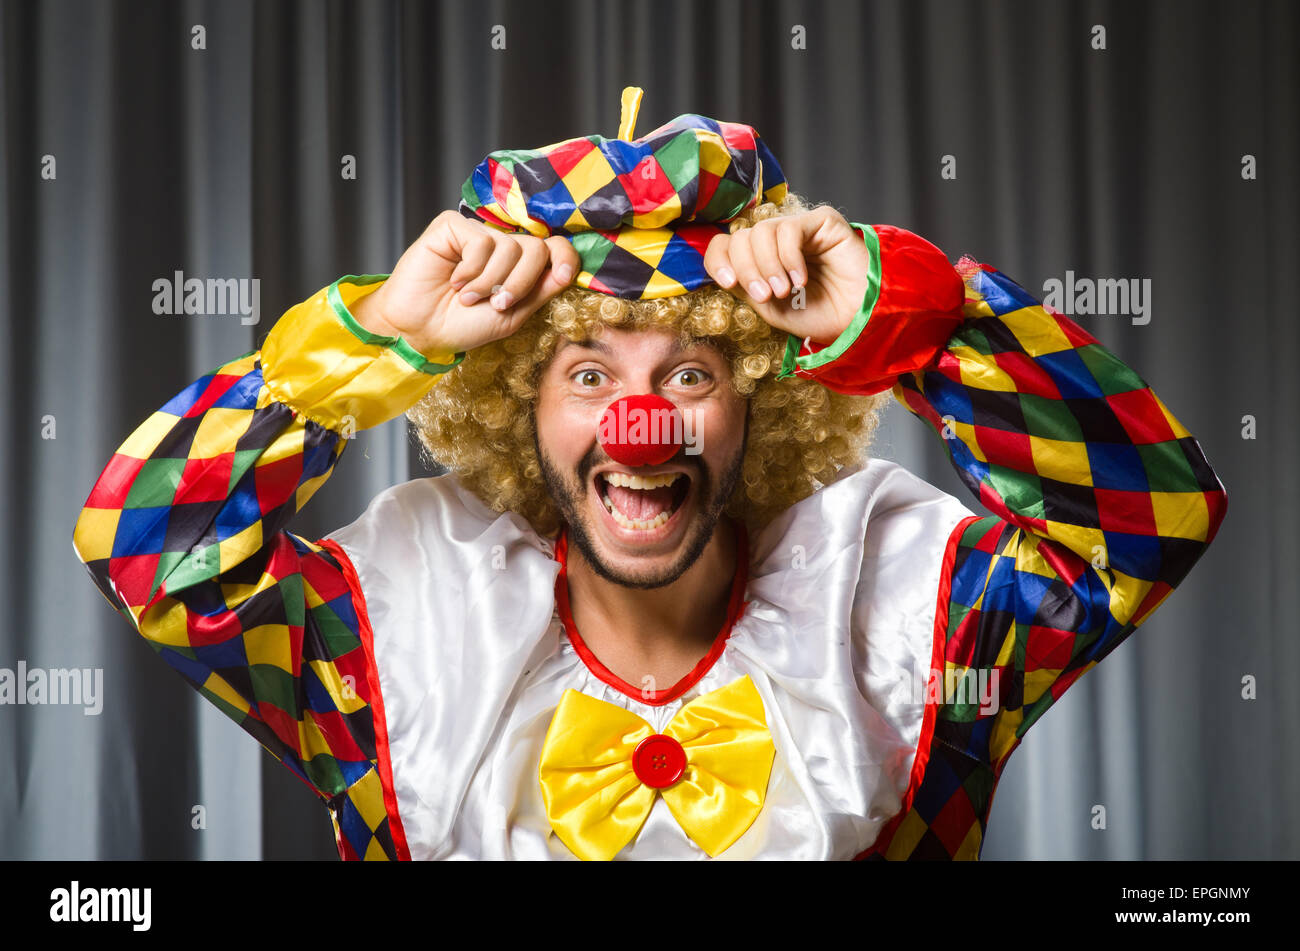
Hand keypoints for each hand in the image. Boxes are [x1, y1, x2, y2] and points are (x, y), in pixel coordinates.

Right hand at [350, 210, 579, 355]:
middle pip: (536, 248)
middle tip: (496, 303)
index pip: (553, 247)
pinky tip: (454, 281)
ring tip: (467, 297)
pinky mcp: (452, 226)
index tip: (564, 275)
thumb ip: (540, 291)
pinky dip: (471, 269)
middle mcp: (500, 246)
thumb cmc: (462, 325)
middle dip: (521, 282)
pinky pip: (481, 240)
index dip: (565, 256)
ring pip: (510, 246)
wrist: (421, 331)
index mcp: (518, 266)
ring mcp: (477, 233)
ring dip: (490, 281)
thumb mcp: (512, 315)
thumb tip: (568, 269)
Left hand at [703, 206, 869, 344]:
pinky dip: (789, 257)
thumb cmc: (815, 315)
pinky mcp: (821, 221)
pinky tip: (801, 278)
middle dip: (747, 269)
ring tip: (785, 290)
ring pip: (761, 231)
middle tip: (766, 296)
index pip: (724, 245)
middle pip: (740, 238)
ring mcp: (797, 228)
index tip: (729, 283)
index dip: (719, 260)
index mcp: (759, 259)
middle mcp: (775, 240)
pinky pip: (790, 229)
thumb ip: (744, 285)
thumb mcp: (769, 307)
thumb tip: (722, 268)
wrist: (856, 320)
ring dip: (768, 265)